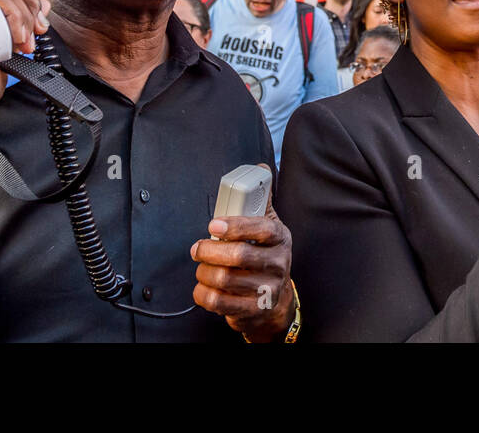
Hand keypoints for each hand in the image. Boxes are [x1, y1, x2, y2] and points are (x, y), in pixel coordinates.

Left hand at [191, 193, 293, 340]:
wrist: (275, 301)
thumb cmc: (267, 258)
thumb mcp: (269, 229)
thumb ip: (261, 201)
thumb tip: (261, 169)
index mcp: (280, 239)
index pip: (262, 229)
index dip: (236, 226)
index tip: (214, 224)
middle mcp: (277, 264)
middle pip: (239, 256)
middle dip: (210, 250)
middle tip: (198, 248)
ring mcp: (265, 290)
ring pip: (224, 279)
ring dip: (203, 271)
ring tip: (202, 266)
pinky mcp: (251, 310)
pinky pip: (218, 302)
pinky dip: (202, 293)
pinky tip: (204, 286)